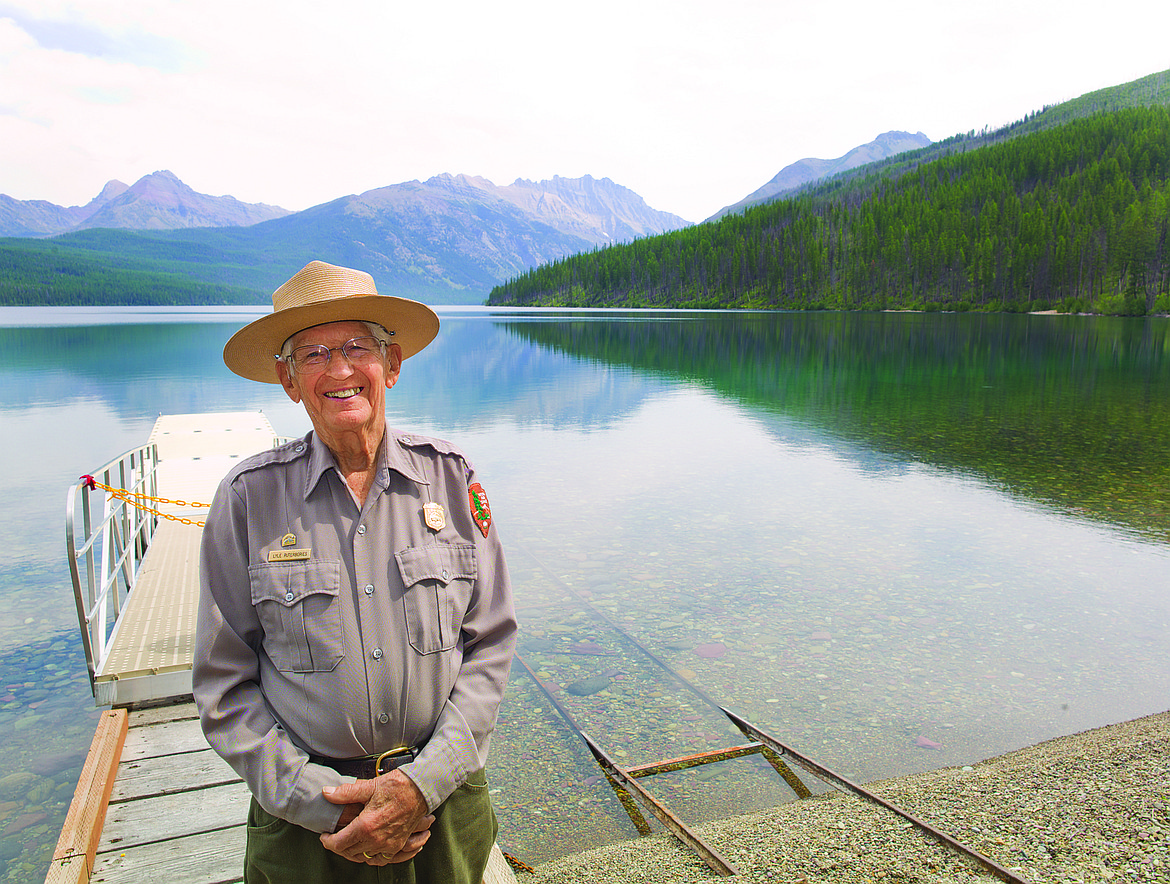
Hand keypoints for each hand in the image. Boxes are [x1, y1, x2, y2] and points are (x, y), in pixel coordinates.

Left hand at [319, 770, 433, 864]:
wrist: (422, 789)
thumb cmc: (397, 786)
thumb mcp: (369, 786)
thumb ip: (346, 793)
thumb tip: (327, 793)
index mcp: (366, 826)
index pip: (339, 843)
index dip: (327, 841)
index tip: (324, 836)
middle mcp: (376, 840)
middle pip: (349, 852)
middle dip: (338, 847)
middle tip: (333, 838)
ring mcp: (388, 845)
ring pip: (363, 858)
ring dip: (352, 853)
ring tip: (347, 843)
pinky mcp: (398, 845)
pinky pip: (380, 860)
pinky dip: (370, 858)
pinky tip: (366, 851)